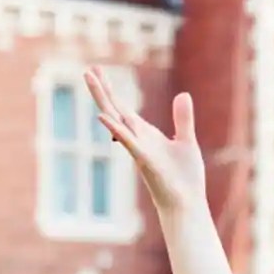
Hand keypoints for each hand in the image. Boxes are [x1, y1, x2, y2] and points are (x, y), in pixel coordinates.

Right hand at [84, 66, 206, 211]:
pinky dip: (116, 130)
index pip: (123, 108)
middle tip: (87, 70)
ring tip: (90, 81)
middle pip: (115, 110)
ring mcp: (138, 150)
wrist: (186, 203)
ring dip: (104, 101)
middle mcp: (137, 140)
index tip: (97, 72)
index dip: (111, 90)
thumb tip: (183, 94)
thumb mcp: (186, 141)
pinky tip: (103, 117)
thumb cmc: (185, 178)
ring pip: (116, 122)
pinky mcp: (145, 161)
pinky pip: (128, 143)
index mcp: (145, 134)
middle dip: (102, 90)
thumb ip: (183, 119)